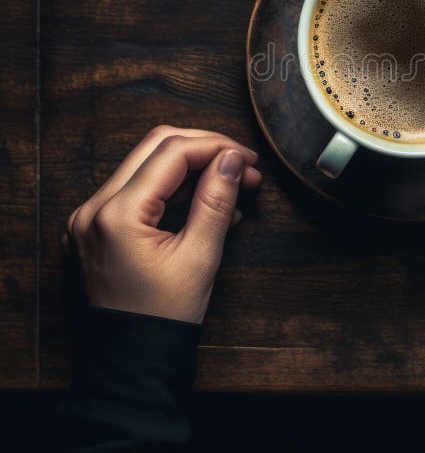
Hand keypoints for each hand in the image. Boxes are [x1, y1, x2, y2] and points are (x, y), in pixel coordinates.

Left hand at [65, 126, 261, 323]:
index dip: (216, 147)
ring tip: (232, 184)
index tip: (249, 160)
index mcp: (116, 215)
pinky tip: (207, 201)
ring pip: (147, 163)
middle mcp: (94, 208)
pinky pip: (138, 188)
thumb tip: (233, 159)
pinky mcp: (97, 226)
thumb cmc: (164, 318)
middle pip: (156, 147)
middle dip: (205, 149)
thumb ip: (216, 200)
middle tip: (243, 166)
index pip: (172, 152)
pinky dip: (174, 186)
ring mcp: (91, 217)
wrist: (132, 363)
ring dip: (192, 166)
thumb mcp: (200, 256)